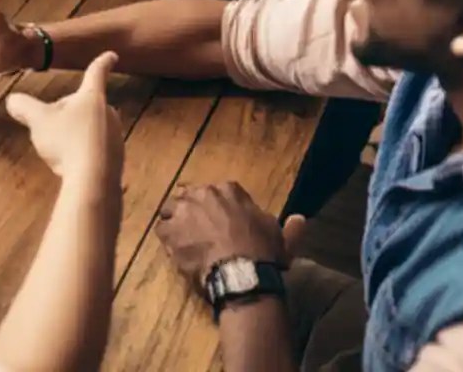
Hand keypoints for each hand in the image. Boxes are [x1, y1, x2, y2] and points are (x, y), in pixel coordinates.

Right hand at [6, 52, 122, 182]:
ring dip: (76, 133)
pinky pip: (95, 149)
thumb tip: (12, 100)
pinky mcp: (115, 158)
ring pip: (92, 127)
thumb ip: (24, 107)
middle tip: (54, 123)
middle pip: (88, 104)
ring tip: (60, 148)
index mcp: (91, 97)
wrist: (92, 179)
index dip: (102, 62)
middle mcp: (108, 113)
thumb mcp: (38, 121)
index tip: (112, 55)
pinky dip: (83, 152)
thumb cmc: (67, 142)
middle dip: (72, 111)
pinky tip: (70, 163)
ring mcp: (114, 136)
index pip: (96, 72)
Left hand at [155, 183, 304, 284]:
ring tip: (184, 239)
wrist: (242, 272)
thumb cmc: (262, 252)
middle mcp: (202, 193)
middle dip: (192, 210)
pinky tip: (176, 251)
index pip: (217, 192)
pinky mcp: (169, 230)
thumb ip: (288, 227)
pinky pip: (161, 229)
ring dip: (176, 222)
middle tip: (198, 230)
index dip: (216, 208)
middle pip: (190, 197)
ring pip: (171, 209)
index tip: (219, 222)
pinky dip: (167, 239)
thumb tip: (300, 219)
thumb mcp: (279, 236)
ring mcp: (183, 210)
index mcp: (228, 189)